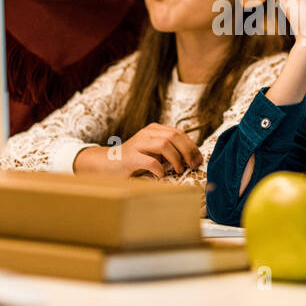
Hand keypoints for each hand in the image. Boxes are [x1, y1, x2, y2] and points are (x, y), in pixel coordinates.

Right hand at [74, 123, 202, 177]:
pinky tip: (161, 175)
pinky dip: (159, 169)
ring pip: (164, 144)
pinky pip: (149, 161)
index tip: (198, 159)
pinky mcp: (130, 157)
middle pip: (174, 136)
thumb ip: (169, 151)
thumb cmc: (134, 161)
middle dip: (188, 151)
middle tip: (193, 166)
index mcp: (154, 130)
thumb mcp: (154, 152)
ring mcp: (137, 144)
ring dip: (176, 158)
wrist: (107, 164)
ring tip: (179, 170)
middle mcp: (147, 133)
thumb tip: (191, 159)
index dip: (191, 146)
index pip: (179, 133)